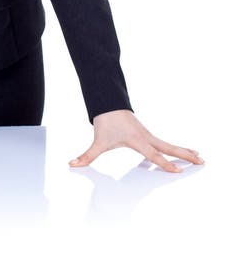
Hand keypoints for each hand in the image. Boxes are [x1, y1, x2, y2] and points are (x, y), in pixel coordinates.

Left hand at [68, 109, 204, 172]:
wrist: (108, 103)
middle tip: (201, 160)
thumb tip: (72, 164)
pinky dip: (176, 147)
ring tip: (199, 157)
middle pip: (169, 147)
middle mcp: (146, 137)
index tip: (178, 171)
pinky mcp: (147, 134)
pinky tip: (183, 151)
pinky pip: (164, 143)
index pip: (154, 155)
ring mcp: (148, 135)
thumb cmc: (106, 122)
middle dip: (184, 155)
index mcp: (137, 140)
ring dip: (184, 151)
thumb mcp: (97, 142)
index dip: (165, 164)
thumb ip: (86, 156)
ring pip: (168, 144)